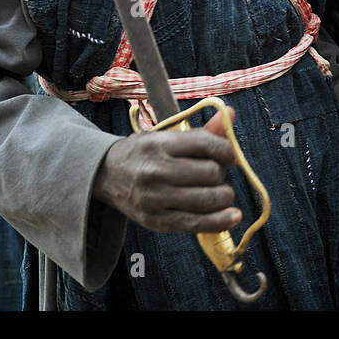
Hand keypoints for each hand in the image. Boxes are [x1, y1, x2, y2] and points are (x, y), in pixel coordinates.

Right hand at [92, 108, 240, 233]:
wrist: (106, 175)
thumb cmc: (144, 153)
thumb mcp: (166, 136)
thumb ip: (201, 132)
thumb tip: (231, 115)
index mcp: (159, 143)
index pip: (206, 144)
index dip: (227, 150)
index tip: (230, 155)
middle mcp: (156, 170)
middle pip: (211, 172)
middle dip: (221, 173)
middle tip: (214, 173)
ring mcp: (155, 199)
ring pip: (208, 199)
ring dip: (224, 196)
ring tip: (219, 192)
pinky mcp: (157, 221)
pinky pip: (196, 224)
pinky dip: (220, 221)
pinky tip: (232, 216)